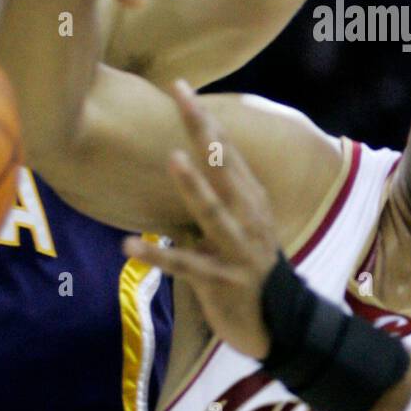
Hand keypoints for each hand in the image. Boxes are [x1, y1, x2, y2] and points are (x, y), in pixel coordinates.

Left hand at [123, 81, 279, 359]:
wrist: (282, 324)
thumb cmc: (253, 268)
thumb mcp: (243, 224)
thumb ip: (222, 193)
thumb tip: (189, 157)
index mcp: (251, 200)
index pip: (226, 150)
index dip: (204, 119)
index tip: (181, 86)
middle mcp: (248, 217)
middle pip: (224, 167)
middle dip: (202, 131)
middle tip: (181, 97)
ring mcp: (238, 249)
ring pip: (213, 213)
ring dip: (193, 186)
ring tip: (173, 159)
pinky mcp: (223, 282)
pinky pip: (187, 266)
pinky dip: (158, 256)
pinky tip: (128, 246)